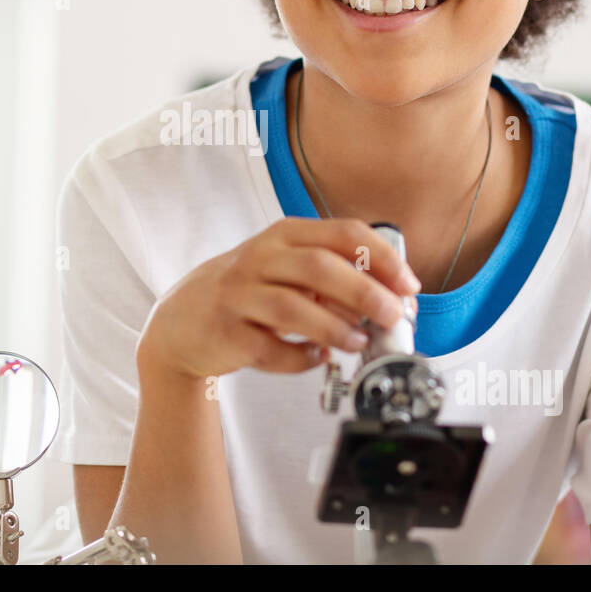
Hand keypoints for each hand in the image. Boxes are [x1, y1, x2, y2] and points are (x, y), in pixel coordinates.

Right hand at [139, 217, 420, 380]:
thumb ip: (333, 277)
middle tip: (394, 317)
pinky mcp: (226, 331)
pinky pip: (269, 347)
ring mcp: (238, 294)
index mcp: (284, 236)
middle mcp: (259, 258)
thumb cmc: (245, 293)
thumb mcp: (285, 269)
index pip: (343, 233)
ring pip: (293, 307)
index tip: (409, 285)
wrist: (181, 322)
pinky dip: (300, 357)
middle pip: (320, 267)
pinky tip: (316, 358)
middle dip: (366, 293)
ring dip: (335, 328)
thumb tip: (389, 300)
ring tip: (357, 343)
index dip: (382, 257)